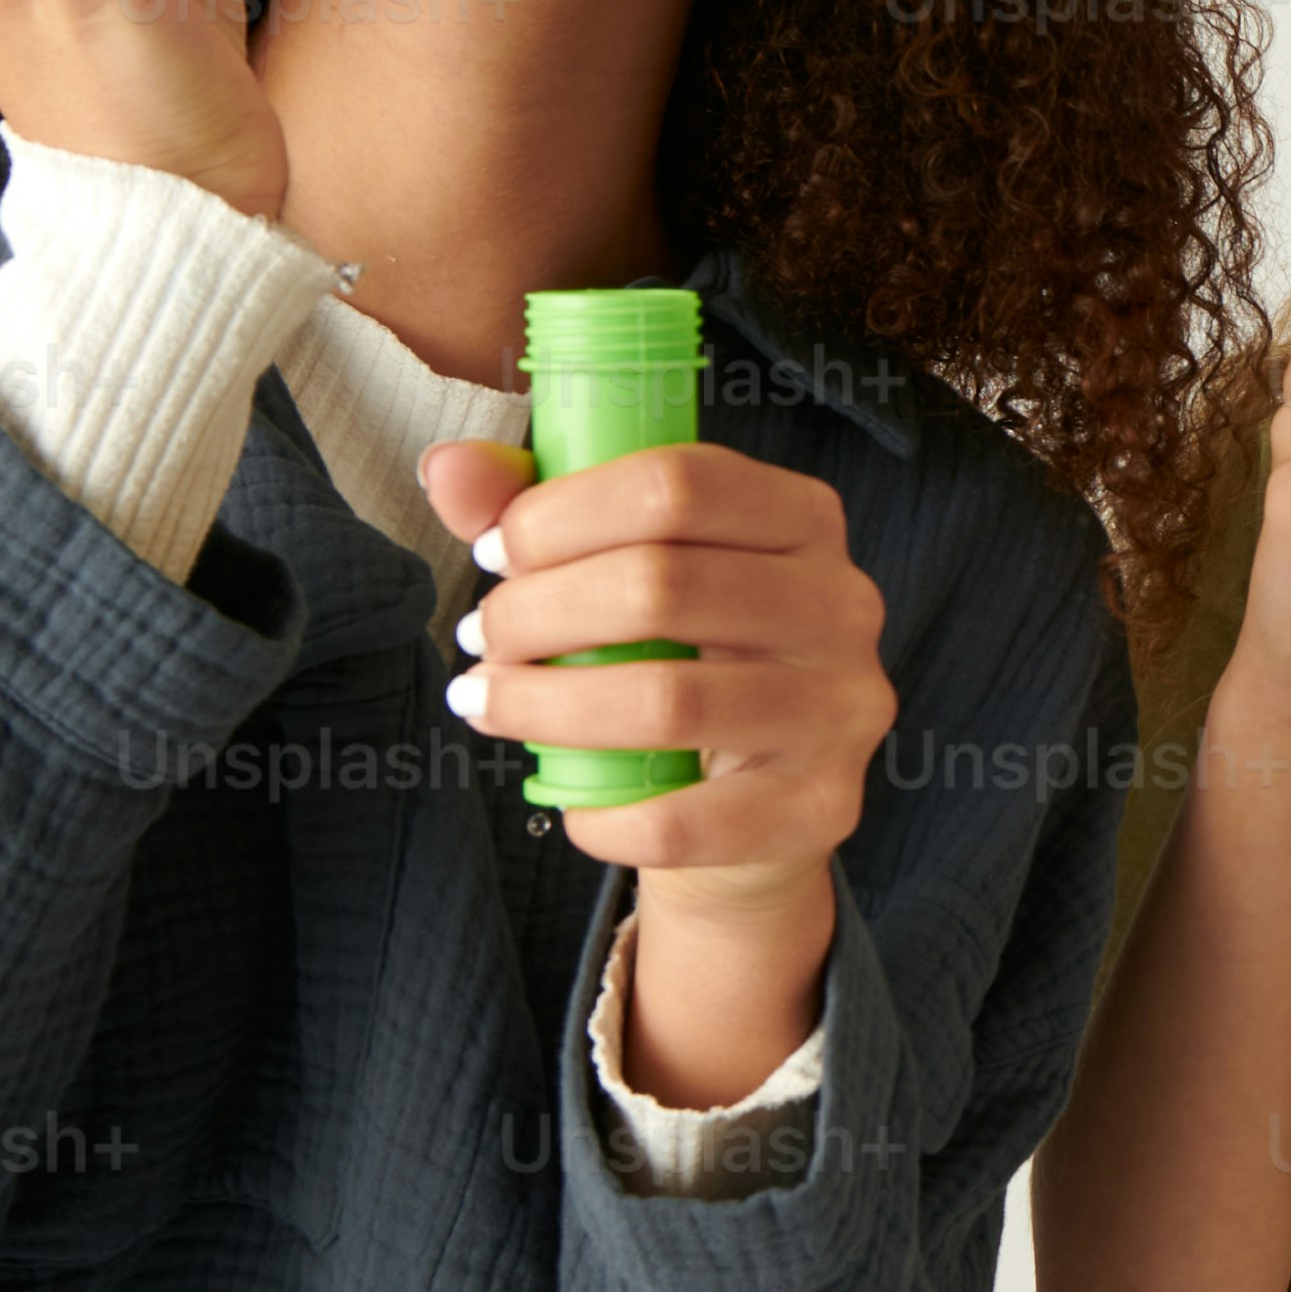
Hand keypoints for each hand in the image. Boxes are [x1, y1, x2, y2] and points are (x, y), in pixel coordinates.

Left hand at [424, 433, 891, 1100]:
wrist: (762, 801)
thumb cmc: (684, 659)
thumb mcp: (622, 567)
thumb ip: (540, 512)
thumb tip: (448, 470)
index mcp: (802, 518)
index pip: (677, 484)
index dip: (563, 513)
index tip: (496, 554)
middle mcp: (842, 603)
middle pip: (662, 584)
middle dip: (538, 611)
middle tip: (483, 638)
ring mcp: (841, 708)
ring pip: (669, 700)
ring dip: (546, 706)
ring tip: (490, 705)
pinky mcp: (820, 805)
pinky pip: (687, 820)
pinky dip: (604, 816)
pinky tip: (570, 804)